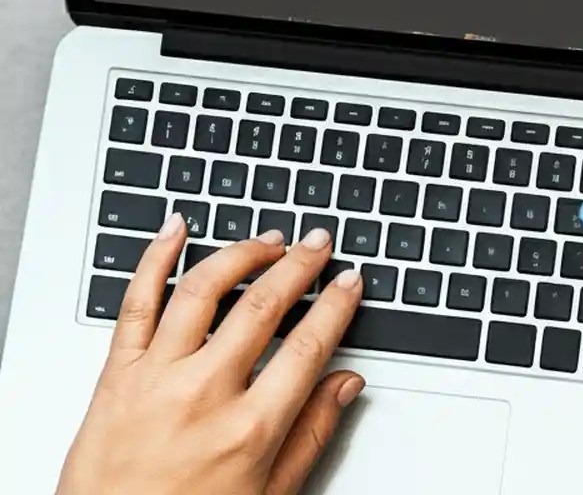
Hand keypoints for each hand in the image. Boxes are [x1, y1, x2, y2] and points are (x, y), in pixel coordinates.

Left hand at [58, 216, 364, 494]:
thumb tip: (346, 384)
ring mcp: (155, 378)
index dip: (337, 305)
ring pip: (202, 292)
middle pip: (262, 307)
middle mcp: (203, 395)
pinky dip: (154, 258)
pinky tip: (177, 230)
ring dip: (241, 255)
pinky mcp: (115, 374)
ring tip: (267, 240)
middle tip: (318, 243)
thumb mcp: (270, 492)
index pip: (308, 346)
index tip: (351, 282)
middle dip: (298, 265)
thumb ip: (312, 432)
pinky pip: (135, 302)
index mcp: (249, 429)